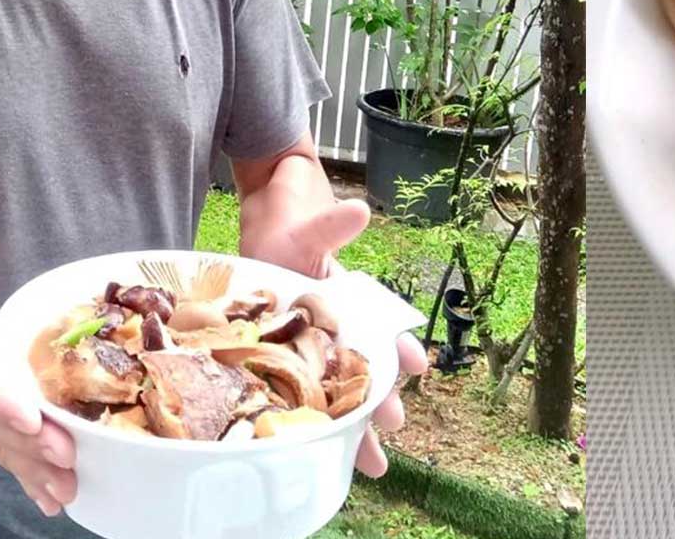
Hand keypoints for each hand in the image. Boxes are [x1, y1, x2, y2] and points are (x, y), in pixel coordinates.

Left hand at [240, 157, 430, 476]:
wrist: (257, 236)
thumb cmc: (289, 230)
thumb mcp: (309, 229)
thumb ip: (331, 227)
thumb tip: (357, 212)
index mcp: (351, 305)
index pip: (383, 330)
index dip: (400, 348)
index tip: (417, 363)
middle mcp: (336, 332)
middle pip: (364, 372)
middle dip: (379, 401)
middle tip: (394, 424)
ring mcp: (308, 350)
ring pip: (336, 394)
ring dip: (353, 426)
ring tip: (371, 463)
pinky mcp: (279, 363)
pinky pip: (297, 397)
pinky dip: (309, 424)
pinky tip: (317, 452)